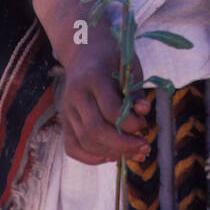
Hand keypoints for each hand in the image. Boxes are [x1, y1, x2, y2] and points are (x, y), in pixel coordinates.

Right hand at [60, 23, 149, 165]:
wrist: (84, 52)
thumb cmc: (112, 59)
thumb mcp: (128, 67)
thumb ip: (135, 91)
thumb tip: (143, 112)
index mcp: (93, 77)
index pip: (110, 109)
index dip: (130, 123)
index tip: (144, 124)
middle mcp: (76, 95)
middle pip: (95, 130)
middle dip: (122, 145)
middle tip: (144, 147)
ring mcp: (67, 109)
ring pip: (85, 142)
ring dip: (112, 153)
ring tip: (134, 154)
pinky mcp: (64, 120)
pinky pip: (72, 147)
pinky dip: (91, 158)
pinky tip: (112, 156)